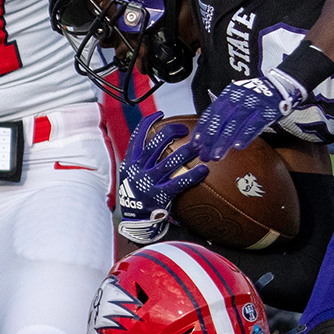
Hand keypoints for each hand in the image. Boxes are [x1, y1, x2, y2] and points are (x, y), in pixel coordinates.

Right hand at [115, 112, 207, 244]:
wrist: (133, 219)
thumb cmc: (135, 193)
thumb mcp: (128, 174)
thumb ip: (138, 159)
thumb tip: (153, 141)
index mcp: (130, 160)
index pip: (138, 135)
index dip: (150, 121)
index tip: (161, 114)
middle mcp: (139, 168)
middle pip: (157, 142)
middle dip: (173, 131)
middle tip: (185, 130)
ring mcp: (149, 182)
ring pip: (171, 160)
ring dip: (188, 151)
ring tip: (199, 146)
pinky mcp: (160, 195)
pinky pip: (180, 182)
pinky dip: (193, 175)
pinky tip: (204, 170)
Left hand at [190, 70, 302, 159]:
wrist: (279, 87)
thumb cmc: (255, 99)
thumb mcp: (236, 101)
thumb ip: (224, 115)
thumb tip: (207, 136)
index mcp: (227, 95)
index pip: (210, 114)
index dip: (201, 130)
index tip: (194, 144)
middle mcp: (237, 98)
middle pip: (219, 120)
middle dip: (209, 139)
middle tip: (204, 155)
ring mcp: (251, 104)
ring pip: (233, 124)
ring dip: (223, 141)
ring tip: (216, 155)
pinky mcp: (265, 111)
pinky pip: (253, 124)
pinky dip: (244, 135)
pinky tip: (237, 147)